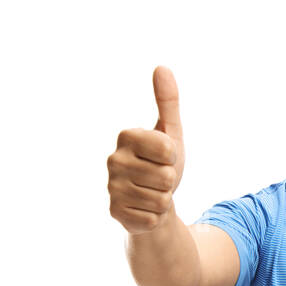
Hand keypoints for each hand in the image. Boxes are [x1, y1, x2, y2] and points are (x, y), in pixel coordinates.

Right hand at [107, 65, 185, 234]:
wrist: (152, 200)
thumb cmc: (162, 163)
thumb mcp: (171, 132)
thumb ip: (168, 102)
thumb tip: (162, 67)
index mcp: (126, 136)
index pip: (167, 149)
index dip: (173, 157)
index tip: (163, 157)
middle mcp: (113, 160)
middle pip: (166, 177)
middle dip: (170, 182)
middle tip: (158, 179)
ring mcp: (112, 188)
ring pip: (161, 199)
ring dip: (163, 199)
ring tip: (152, 193)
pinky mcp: (115, 212)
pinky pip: (153, 218)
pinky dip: (156, 217)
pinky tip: (145, 208)